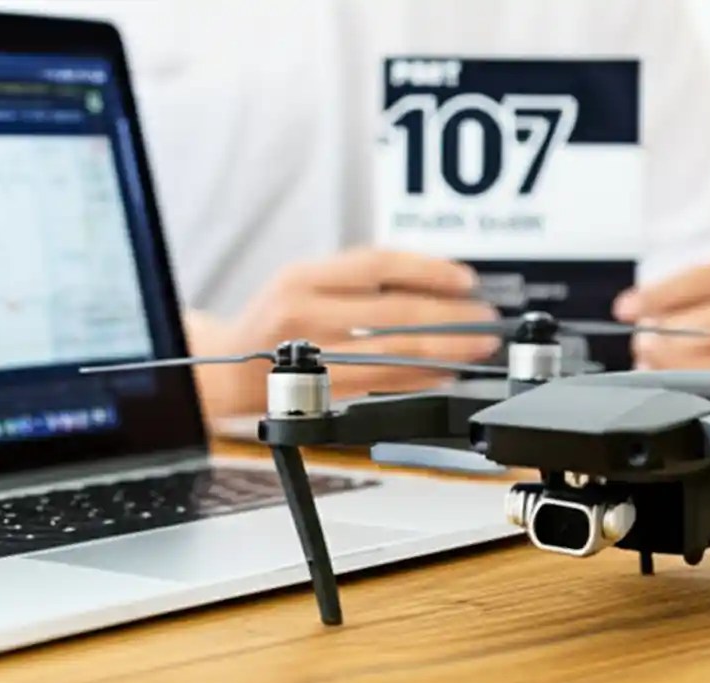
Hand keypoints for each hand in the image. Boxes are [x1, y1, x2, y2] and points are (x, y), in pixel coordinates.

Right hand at [185, 248, 500, 418]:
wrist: (223, 370)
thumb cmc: (272, 324)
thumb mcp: (301, 282)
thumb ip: (355, 279)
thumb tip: (432, 282)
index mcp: (301, 278)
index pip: (376, 265)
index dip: (427, 271)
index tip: (464, 280)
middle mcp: (303, 314)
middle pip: (392, 312)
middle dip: (449, 317)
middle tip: (485, 319)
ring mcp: (311, 356)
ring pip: (391, 352)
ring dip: (443, 351)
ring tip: (476, 348)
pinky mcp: (318, 391)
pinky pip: (379, 384)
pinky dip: (417, 378)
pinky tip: (443, 372)